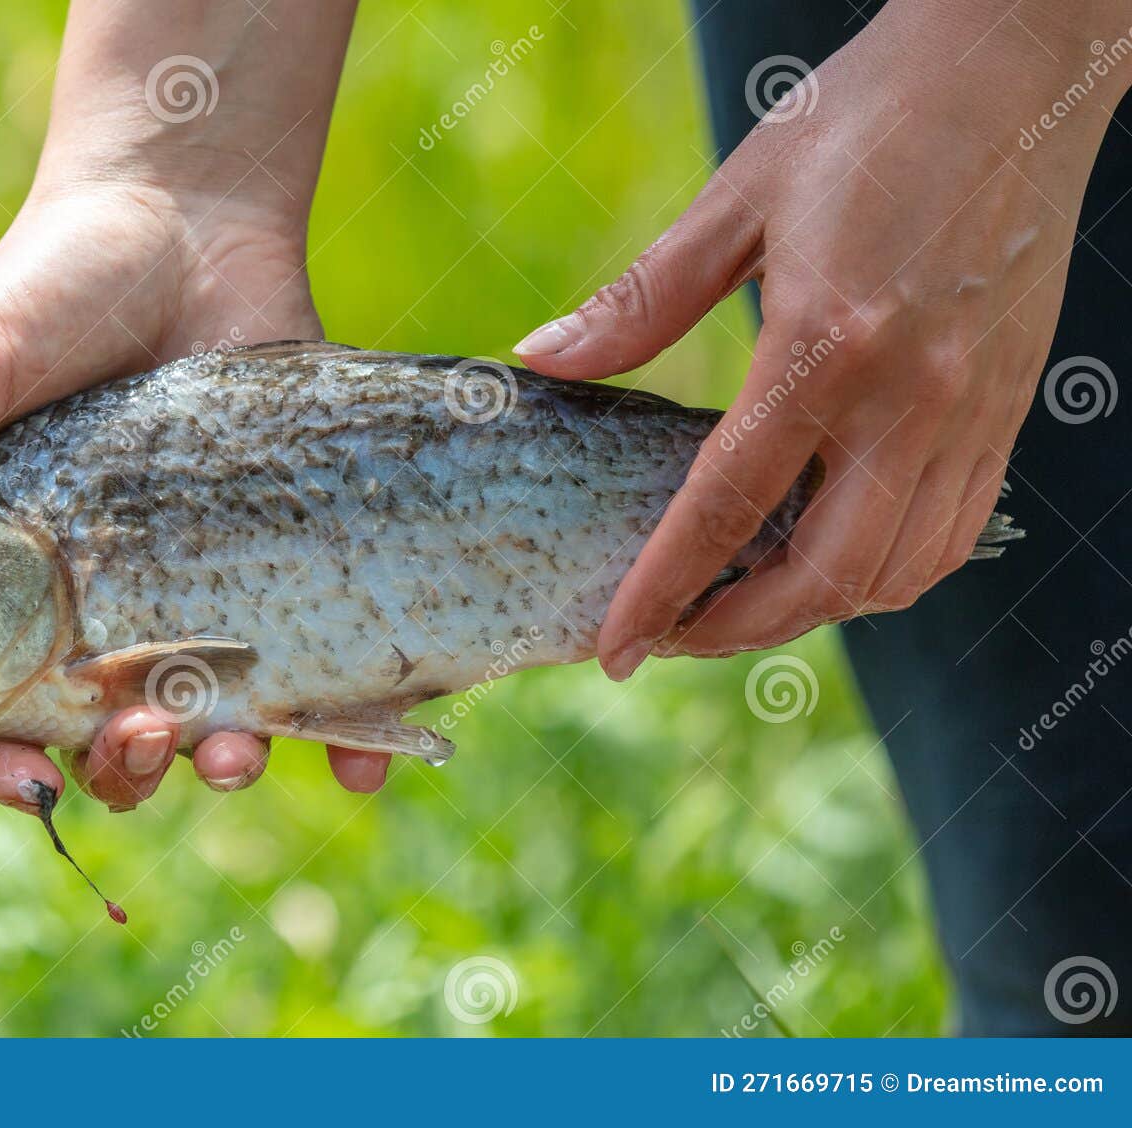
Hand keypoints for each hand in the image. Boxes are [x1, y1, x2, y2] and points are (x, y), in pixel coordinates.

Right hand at [0, 0, 382, 804]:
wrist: (192, 219)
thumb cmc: (62, 284)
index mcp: (6, 583)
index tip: (26, 779)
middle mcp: (104, 604)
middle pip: (104, 735)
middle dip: (124, 766)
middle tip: (144, 742)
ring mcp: (201, 592)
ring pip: (208, 721)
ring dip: (222, 761)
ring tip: (238, 749)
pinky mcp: (288, 566)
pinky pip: (318, 669)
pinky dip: (346, 737)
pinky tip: (364, 765)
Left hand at [515, 0, 1127, 676]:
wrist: (1016, 61)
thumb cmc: (867, 116)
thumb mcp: (737, 197)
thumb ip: (641, 300)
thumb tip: (541, 361)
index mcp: (827, 343)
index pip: (726, 508)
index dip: (662, 593)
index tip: (614, 648)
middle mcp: (911, 397)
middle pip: (821, 576)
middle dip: (734, 630)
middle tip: (669, 636)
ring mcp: (971, 410)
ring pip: (896, 573)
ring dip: (810, 612)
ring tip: (738, 604)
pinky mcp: (1008, 406)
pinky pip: (953, 534)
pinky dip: (885, 574)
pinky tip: (830, 559)